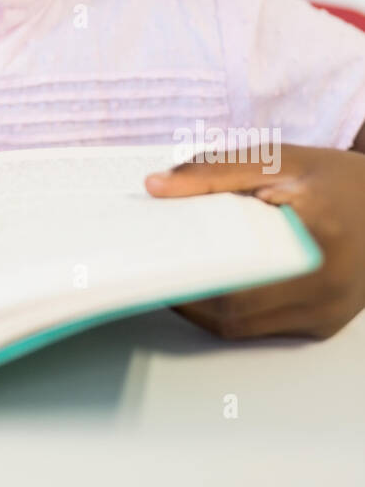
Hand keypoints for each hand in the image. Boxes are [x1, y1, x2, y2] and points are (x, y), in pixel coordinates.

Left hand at [144, 143, 364, 339]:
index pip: (234, 273)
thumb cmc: (336, 179)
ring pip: (241, 325)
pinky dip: (228, 306)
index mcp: (318, 238)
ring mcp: (325, 314)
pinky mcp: (321, 324)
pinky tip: (207, 280)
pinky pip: (260, 326)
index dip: (185, 275)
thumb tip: (156, 186)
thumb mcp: (277, 160)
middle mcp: (326, 288)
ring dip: (202, 302)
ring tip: (171, 270)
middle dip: (184, 289)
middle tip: (150, 264)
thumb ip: (213, 171)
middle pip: (232, 309)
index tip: (149, 260)